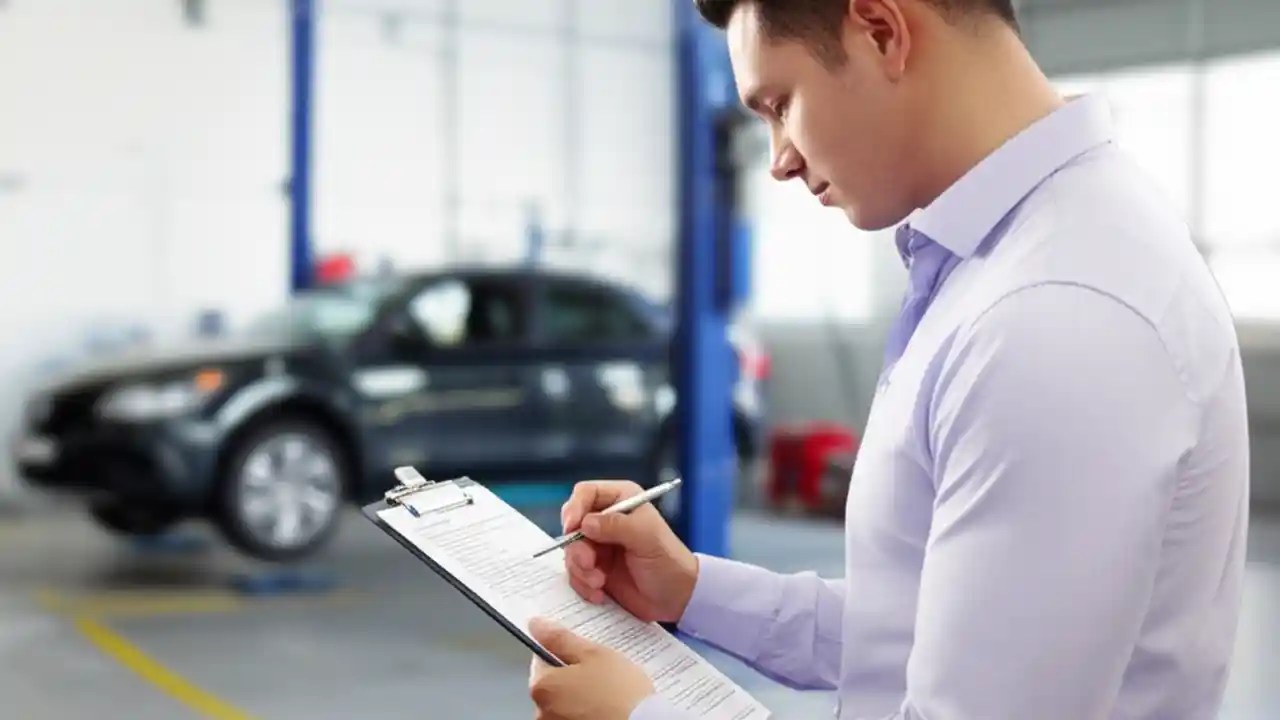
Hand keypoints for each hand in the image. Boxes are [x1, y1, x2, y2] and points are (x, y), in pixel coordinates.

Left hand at [528, 618, 654, 719]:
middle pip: (553, 683)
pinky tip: (608, 709)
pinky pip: (576, 717)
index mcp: (542, 686)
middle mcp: (542, 711)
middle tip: (601, 674)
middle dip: (573, 676)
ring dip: (580, 697)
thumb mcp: (593, 654)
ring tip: (609, 694)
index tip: (584, 655)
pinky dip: (588, 712)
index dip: (565, 652)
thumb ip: (560, 638)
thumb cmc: (620, 693)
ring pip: (566, 703)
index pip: (541, 658)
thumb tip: (536, 625)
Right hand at [561, 480, 697, 623]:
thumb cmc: (669, 561)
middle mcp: (606, 520)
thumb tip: (586, 523)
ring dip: (581, 569)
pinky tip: (599, 592)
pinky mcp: (594, 569)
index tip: (572, 527)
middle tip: (590, 563)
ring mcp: (598, 545)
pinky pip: (574, 573)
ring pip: (570, 551)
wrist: (676, 598)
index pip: (586, 493)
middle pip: (572, 524)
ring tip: (600, 582)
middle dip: (577, 547)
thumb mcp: (647, 538)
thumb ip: (616, 525)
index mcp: (621, 500)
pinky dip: (583, 584)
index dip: (574, 507)